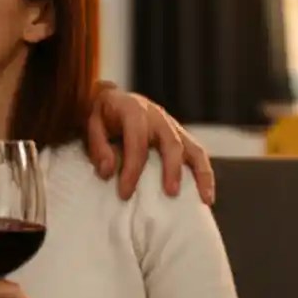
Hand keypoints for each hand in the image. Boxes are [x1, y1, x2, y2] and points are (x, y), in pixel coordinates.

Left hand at [84, 84, 215, 204]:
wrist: (113, 99)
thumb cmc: (102, 116)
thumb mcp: (91, 125)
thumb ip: (98, 147)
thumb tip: (108, 172)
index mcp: (134, 110)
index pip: (137, 141)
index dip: (132, 169)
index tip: (124, 193)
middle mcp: (157, 116)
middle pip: (172, 143)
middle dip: (172, 169)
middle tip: (169, 194)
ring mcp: (172, 125)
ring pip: (194, 148)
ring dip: (201, 174)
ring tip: (204, 199)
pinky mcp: (180, 135)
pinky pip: (197, 153)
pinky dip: (204, 173)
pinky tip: (205, 195)